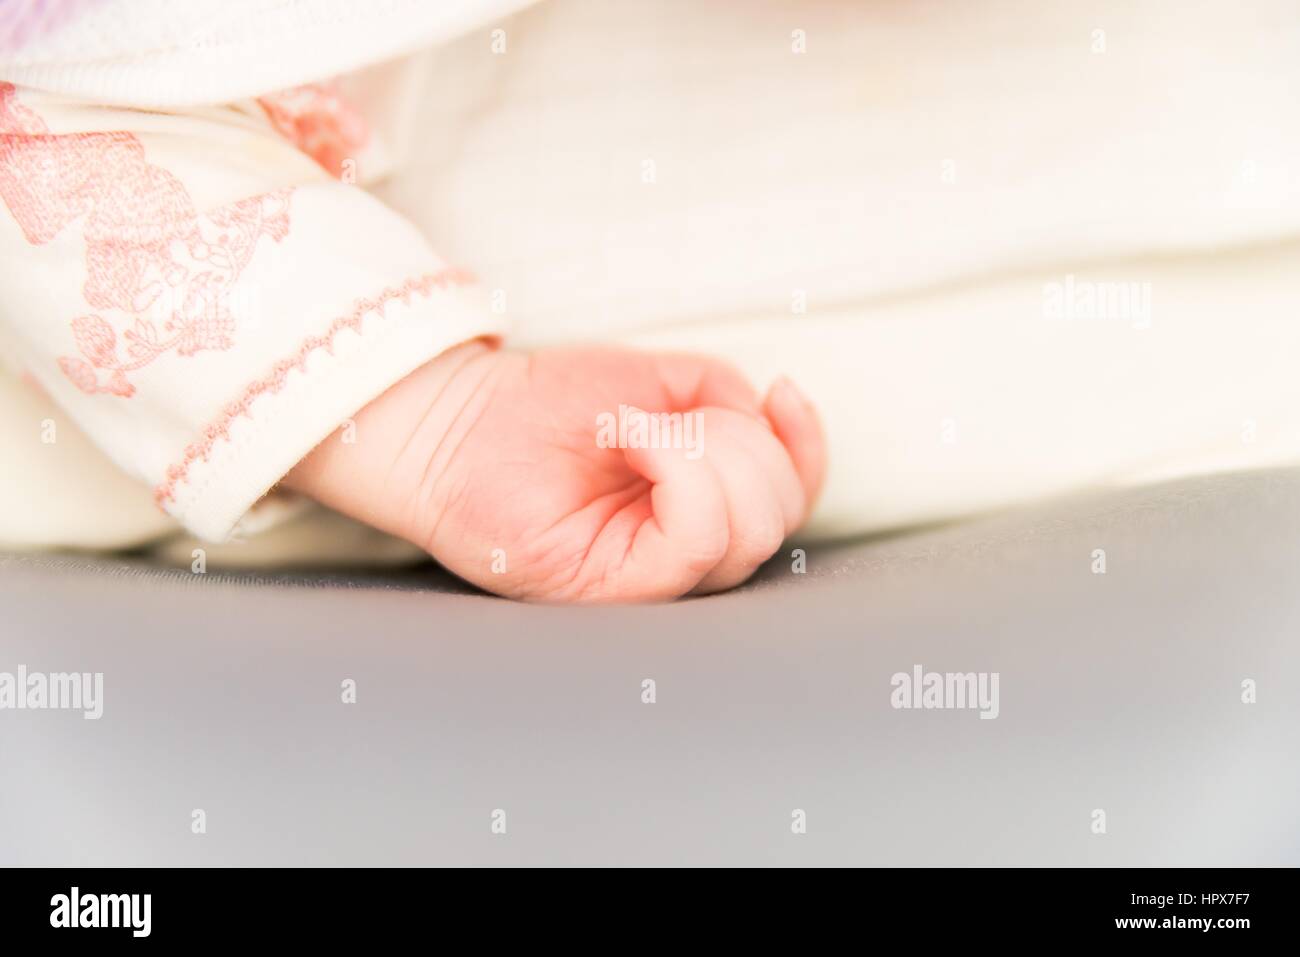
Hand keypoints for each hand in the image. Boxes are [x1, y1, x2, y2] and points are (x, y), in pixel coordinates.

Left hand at [287, 340, 825, 601]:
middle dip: (746, 446)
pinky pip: (695, 543)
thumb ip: (724, 402)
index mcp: (699, 509)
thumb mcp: (658, 383)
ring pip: (746, 535)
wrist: (457, 420)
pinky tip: (636, 436)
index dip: (805, 448)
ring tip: (639, 426)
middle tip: (674, 416)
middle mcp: (681, 554)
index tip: (782, 391)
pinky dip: (682, 471)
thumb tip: (770, 420)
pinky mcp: (614, 592)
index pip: (789, 502)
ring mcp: (649, 579)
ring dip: (709, 453)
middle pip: (776, 520)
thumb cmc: (544, 403)